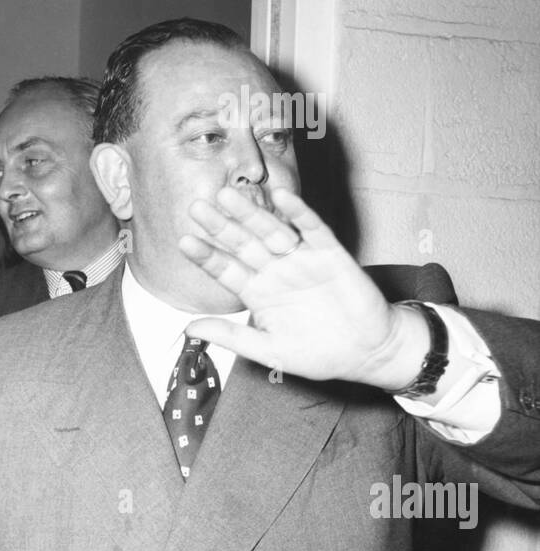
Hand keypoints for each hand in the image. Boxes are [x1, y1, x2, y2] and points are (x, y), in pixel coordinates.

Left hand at [179, 187, 429, 390]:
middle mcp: (276, 272)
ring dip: (250, 213)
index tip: (185, 241)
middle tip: (197, 206)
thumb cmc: (317, 354)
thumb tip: (189, 329)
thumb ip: (231, 336)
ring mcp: (302, 260)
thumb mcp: (268, 350)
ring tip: (227, 196)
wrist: (365, 352)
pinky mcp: (331, 253)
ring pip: (272, 230)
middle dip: (221, 226)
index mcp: (258, 293)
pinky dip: (298, 212)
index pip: (226, 270)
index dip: (207, 256)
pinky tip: (281, 196)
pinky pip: (312, 228)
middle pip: (243, 243)